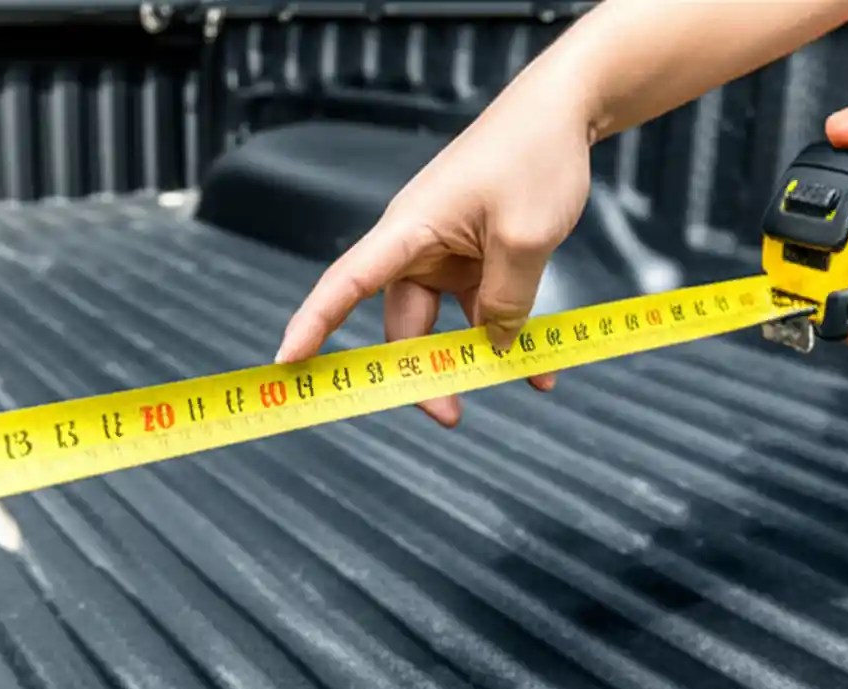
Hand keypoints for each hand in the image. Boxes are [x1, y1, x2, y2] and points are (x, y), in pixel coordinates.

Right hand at [275, 78, 591, 426]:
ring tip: (514, 383)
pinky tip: (538, 368)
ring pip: (445, 322)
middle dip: (422, 373)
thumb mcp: (527, 238)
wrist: (561, 113)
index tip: (286, 361)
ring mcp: (446, 254)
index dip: (312, 324)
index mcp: (408, 231)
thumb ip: (507, 301)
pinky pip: (480, 309)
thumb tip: (494, 346)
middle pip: (403, 323)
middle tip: (451, 416)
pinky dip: (505, 335)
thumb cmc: (533, 158)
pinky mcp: (475, 258)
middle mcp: (417, 246)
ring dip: (472, 357)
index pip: (345, 283)